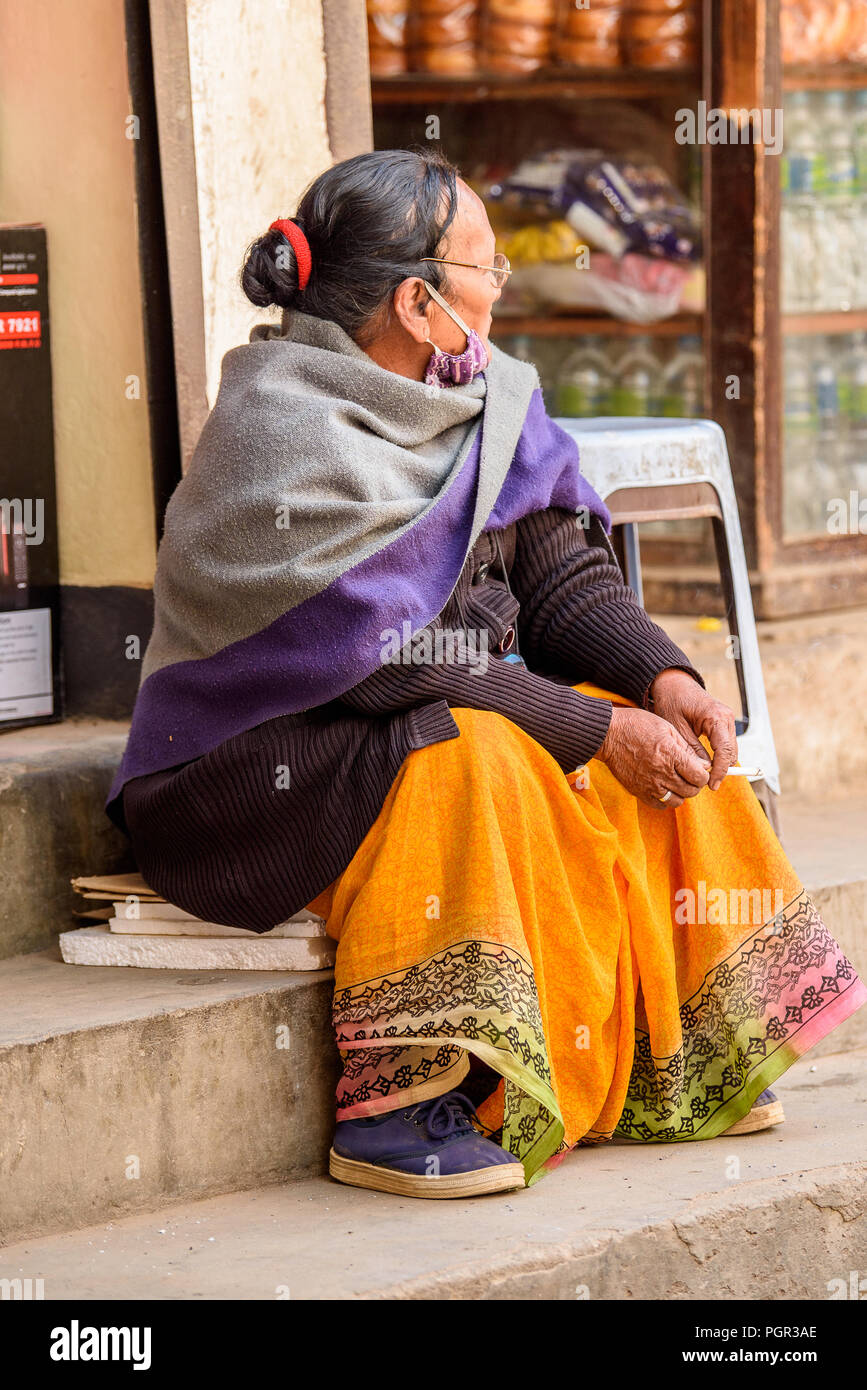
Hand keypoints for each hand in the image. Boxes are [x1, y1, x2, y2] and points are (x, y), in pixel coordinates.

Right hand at [597, 705, 710, 808]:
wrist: (609, 734)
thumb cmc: (638, 726)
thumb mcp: (667, 729)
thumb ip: (687, 749)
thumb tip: (704, 766)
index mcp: (671, 755)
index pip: (700, 777)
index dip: (704, 775)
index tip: (700, 770)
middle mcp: (662, 773)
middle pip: (691, 791)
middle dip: (695, 784)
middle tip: (690, 776)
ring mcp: (649, 785)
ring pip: (677, 801)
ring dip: (681, 793)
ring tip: (677, 782)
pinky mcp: (638, 791)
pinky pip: (660, 805)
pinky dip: (666, 800)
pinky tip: (664, 788)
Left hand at [649, 668, 737, 790]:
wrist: (673, 684)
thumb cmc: (672, 702)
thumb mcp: (677, 728)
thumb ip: (691, 749)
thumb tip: (703, 770)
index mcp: (716, 717)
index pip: (724, 751)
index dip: (720, 771)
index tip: (711, 785)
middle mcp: (726, 717)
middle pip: (732, 752)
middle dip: (721, 770)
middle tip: (707, 784)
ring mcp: (727, 719)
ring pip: (730, 749)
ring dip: (721, 763)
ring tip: (705, 776)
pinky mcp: (723, 722)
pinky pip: (725, 743)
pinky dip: (719, 755)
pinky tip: (707, 764)